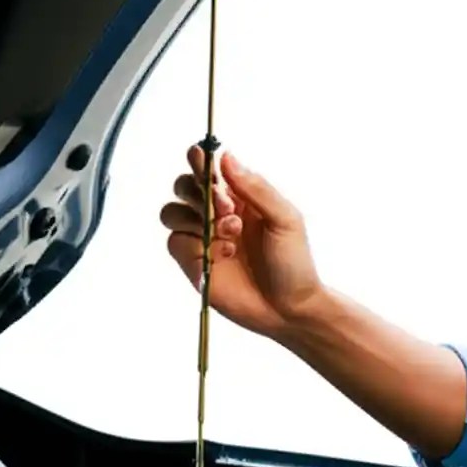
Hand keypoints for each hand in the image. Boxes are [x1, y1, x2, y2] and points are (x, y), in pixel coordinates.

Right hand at [160, 146, 326, 337]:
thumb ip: (256, 187)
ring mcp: (202, 238)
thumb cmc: (294, 263)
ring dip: (197, 218)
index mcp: (240, 196)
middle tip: (228, 207)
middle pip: (183, 186)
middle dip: (199, 191)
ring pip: (172, 212)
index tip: (201, 159)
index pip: (209, 169)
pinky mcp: (193, 263)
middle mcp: (217, 214)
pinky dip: (196, 246)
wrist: (290, 309)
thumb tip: (227, 157)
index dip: (199, 161)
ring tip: (231, 234)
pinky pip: (176, 242)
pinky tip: (224, 255)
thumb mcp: (285, 218)